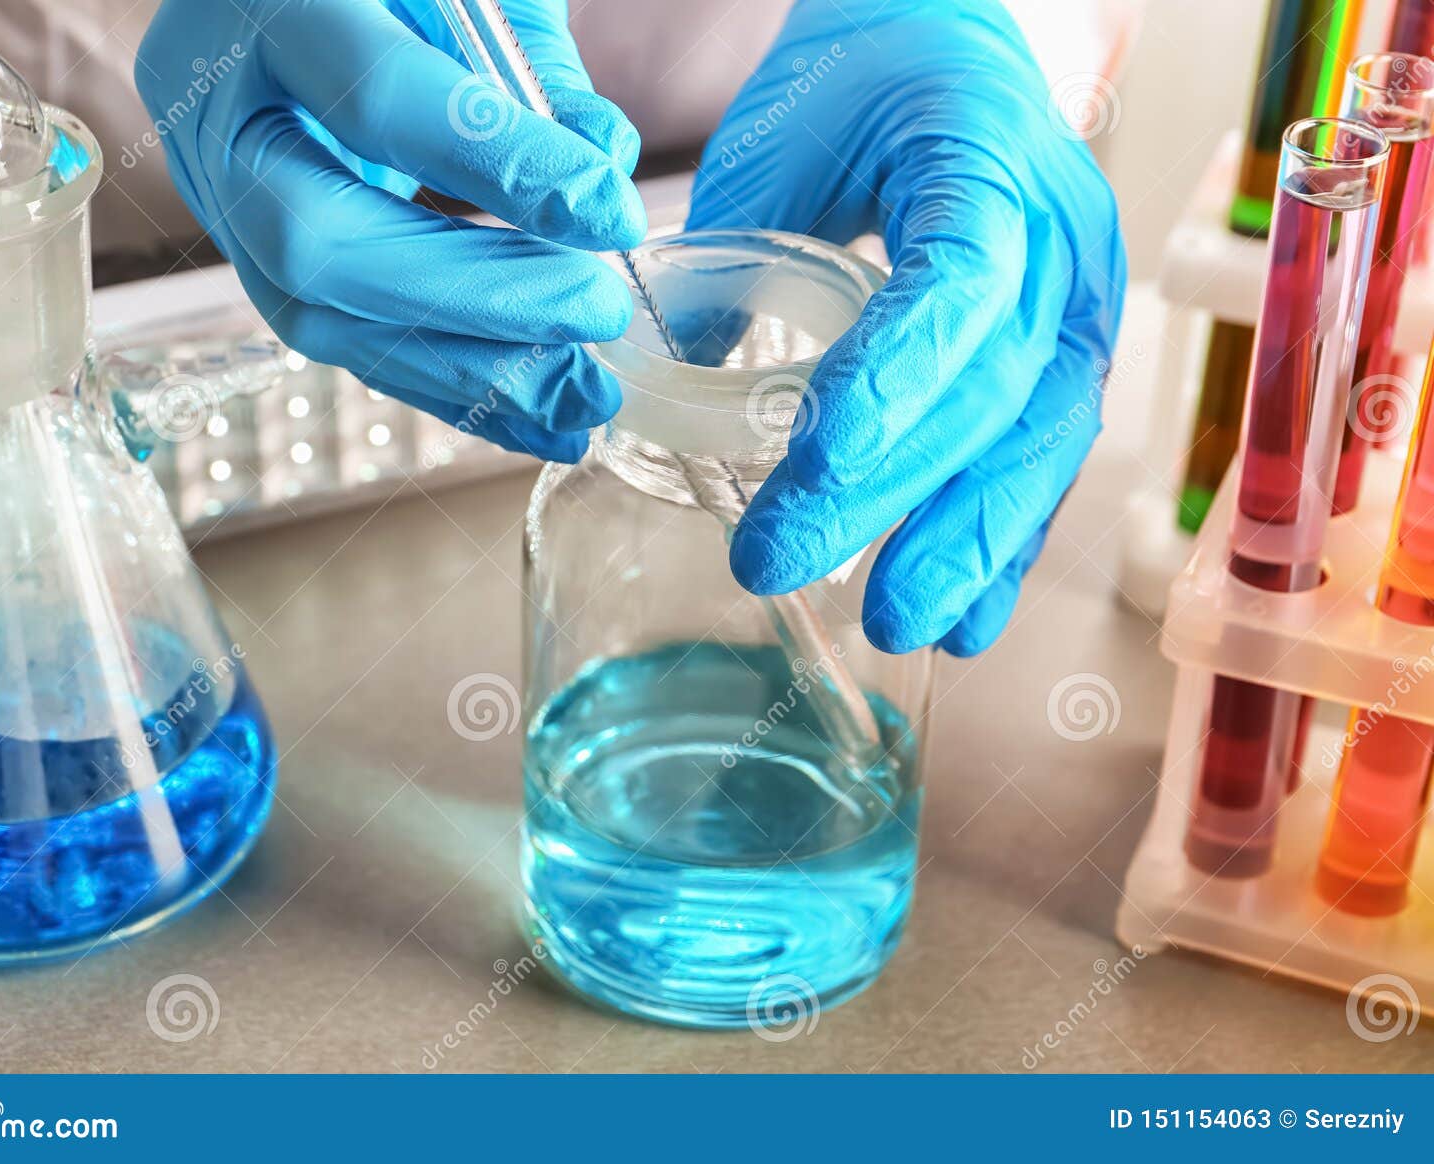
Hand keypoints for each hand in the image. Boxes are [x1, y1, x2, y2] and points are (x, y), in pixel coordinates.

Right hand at [136, 0, 644, 462]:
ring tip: (582, 397)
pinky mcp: (256, 268)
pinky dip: (447, 386)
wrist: (281, 8)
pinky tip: (534, 416)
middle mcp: (222, 117)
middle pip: (318, 240)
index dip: (500, 167)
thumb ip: (527, 64)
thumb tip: (604, 169)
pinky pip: (344, 346)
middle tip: (597, 310)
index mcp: (272, 10)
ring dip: (470, 371)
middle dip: (476, 294)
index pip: (378, 99)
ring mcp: (223, 203)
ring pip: (320, 318)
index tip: (610, 215)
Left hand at [690, 0, 1125, 655]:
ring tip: (894, 622)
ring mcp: (1080, 302)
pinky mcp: (1070, 357)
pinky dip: (1001, 543)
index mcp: (987, 155)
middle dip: (891, 492)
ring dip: (966, 544)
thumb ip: (732, 255)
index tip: (821, 458)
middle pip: (992, 383)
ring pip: (1039, 439)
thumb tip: (664, 389)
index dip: (899, 371)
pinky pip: (1045, 458)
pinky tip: (963, 619)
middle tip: (787, 563)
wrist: (959, 49)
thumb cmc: (864, 81)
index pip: (960, 276)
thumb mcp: (779, 139)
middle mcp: (1060, 238)